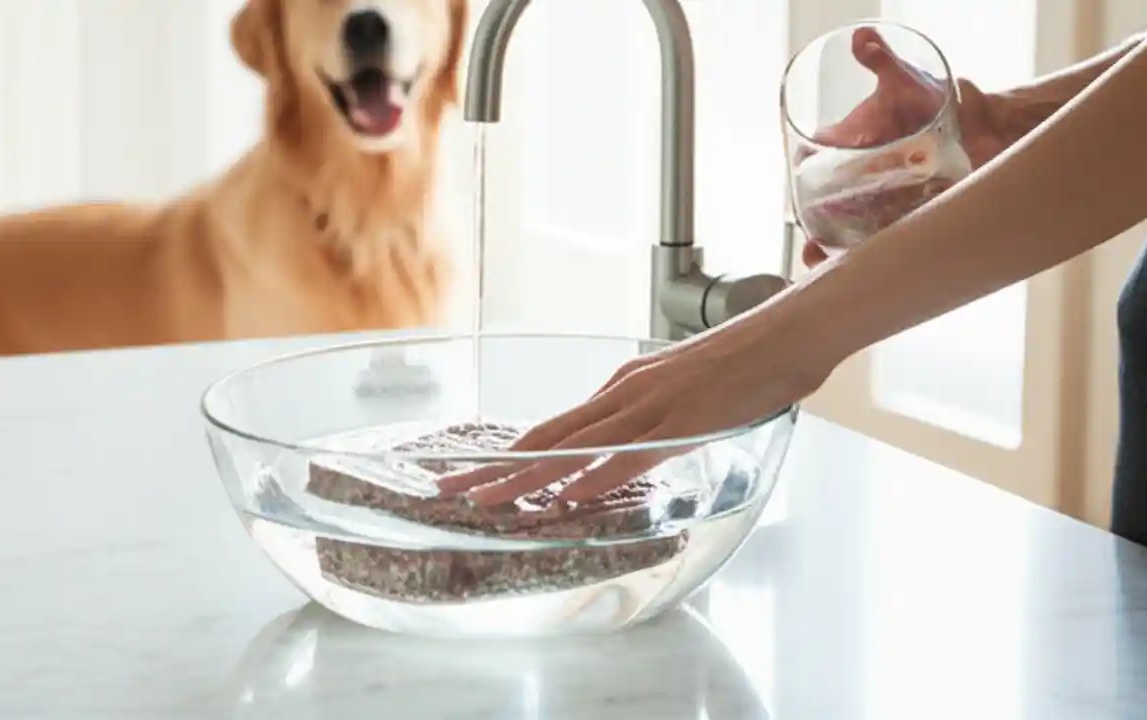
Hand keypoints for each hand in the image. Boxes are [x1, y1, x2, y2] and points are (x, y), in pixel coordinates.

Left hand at [436, 310, 830, 505]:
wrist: (787, 332)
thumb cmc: (743, 363)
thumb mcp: (681, 390)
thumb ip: (650, 416)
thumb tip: (627, 441)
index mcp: (621, 390)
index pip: (552, 429)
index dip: (507, 454)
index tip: (469, 474)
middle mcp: (622, 395)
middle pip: (543, 437)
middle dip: (490, 467)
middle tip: (443, 489)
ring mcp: (649, 408)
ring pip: (572, 448)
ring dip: (521, 476)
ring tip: (479, 500)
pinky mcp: (682, 423)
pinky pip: (628, 457)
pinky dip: (591, 477)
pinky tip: (564, 496)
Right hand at [800, 27, 1012, 268]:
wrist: (992, 128)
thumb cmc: (945, 101)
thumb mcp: (909, 83)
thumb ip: (883, 63)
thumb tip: (860, 36)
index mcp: (850, 147)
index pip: (815, 166)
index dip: (805, 182)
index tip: (801, 195)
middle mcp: (859, 178)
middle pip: (825, 209)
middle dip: (815, 229)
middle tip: (811, 246)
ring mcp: (880, 202)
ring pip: (847, 232)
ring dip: (833, 252)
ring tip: (824, 266)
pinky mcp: (905, 220)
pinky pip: (880, 246)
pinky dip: (868, 263)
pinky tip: (859, 276)